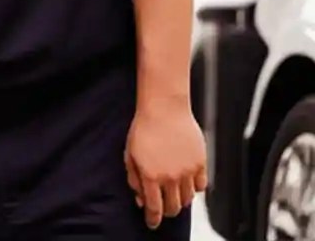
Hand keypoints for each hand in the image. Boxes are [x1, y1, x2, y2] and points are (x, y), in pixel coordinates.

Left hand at [124, 100, 207, 228]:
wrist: (164, 109)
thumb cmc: (144, 129)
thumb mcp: (130, 155)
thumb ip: (134, 179)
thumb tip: (140, 198)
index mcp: (150, 175)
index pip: (154, 208)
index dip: (152, 219)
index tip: (151, 223)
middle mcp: (170, 177)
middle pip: (173, 208)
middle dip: (166, 211)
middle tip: (162, 207)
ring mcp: (187, 171)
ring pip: (188, 200)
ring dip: (180, 200)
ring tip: (173, 193)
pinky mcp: (200, 163)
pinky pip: (201, 186)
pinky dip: (194, 189)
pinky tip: (187, 183)